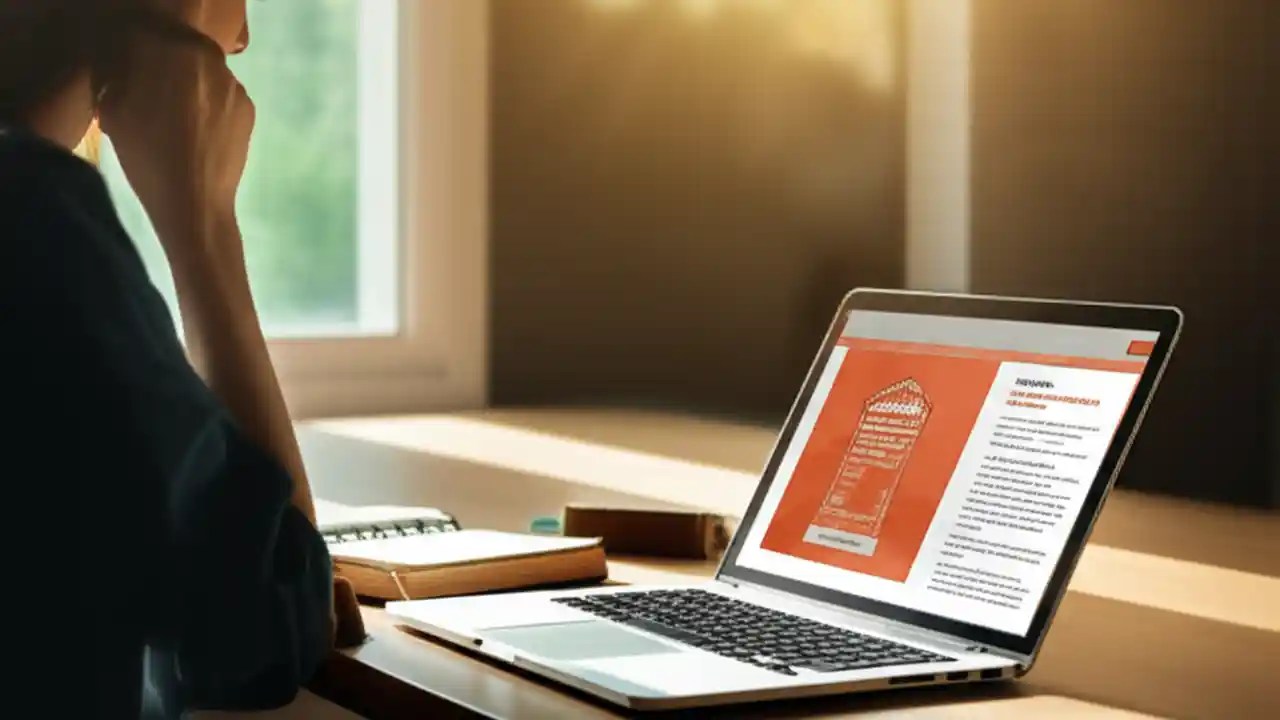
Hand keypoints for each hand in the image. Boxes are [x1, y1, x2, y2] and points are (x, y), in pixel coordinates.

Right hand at [98, 17, 252, 259]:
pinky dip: (211, 110)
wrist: (193, 201)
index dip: (139, 64)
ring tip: (177, 128)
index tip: (131, 87)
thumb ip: (122, 73)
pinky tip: (199, 137)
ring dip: (191, 92)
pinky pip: (223, 98)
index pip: (150, 40)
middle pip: (181, 54)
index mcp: (171, 50)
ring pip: (204, 76)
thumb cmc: (145, 155)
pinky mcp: (249, 107)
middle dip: (168, 75)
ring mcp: (234, 83)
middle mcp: (209, 58)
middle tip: (152, 107)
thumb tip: (130, 67)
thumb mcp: (114, 108)